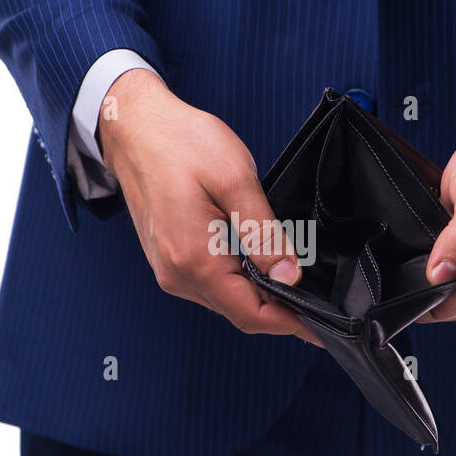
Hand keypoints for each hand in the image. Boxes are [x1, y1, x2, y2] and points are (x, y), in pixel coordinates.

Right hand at [97, 69, 319, 343]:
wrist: (134, 128)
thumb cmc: (179, 143)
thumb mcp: (235, 180)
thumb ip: (264, 234)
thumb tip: (290, 275)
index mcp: (194, 258)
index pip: (251, 313)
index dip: (291, 323)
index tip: (321, 326)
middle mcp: (177, 274)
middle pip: (239, 313)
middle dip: (279, 312)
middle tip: (316, 304)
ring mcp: (170, 270)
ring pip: (225, 302)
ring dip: (259, 298)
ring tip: (291, 280)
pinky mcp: (168, 260)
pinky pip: (210, 287)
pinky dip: (239, 285)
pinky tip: (257, 266)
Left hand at [418, 96, 455, 321]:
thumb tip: (440, 274)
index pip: (450, 307)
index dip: (426, 285)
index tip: (424, 250)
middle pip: (451, 307)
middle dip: (436, 275)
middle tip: (441, 235)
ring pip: (454, 300)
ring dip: (444, 270)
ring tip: (452, 235)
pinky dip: (451, 268)